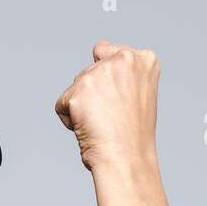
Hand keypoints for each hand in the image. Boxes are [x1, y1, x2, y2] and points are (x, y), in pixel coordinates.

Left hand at [54, 41, 159, 173]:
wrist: (127, 159)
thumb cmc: (133, 133)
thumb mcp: (138, 92)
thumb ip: (120, 68)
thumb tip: (99, 46)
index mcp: (145, 59)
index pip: (108, 53)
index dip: (110, 83)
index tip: (124, 103)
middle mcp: (123, 60)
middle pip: (89, 71)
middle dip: (95, 95)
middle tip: (114, 118)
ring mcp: (100, 74)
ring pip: (75, 87)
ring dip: (82, 107)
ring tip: (103, 124)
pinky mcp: (79, 92)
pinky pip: (61, 104)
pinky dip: (69, 120)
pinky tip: (89, 128)